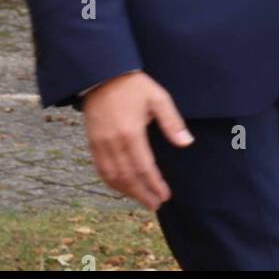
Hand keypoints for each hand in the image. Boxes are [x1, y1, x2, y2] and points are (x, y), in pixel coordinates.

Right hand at [82, 71, 192, 210]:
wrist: (102, 73)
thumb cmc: (132, 86)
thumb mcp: (157, 98)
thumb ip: (172, 122)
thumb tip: (186, 143)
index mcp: (131, 133)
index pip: (145, 168)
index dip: (155, 185)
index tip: (165, 196)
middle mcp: (113, 142)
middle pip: (128, 177)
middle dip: (143, 194)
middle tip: (155, 205)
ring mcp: (100, 143)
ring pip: (113, 176)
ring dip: (127, 192)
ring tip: (141, 199)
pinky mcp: (92, 141)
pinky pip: (100, 168)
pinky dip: (111, 182)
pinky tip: (121, 187)